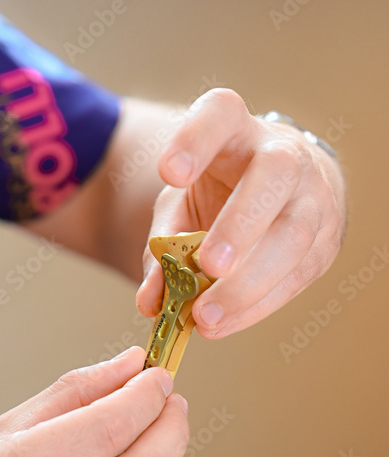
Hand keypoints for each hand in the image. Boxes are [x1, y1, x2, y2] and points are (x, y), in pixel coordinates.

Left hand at [136, 89, 345, 338]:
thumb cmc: (220, 195)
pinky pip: (296, 277)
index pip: (220, 114)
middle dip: (241, 223)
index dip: (195, 139)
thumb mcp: (181, 206)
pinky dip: (257, 306)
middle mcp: (284, 154)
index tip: (169, 172)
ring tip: (206, 316)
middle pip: (274, 176)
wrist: (280, 196)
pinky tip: (226, 322)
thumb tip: (150, 301)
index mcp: (236, 130)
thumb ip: (161, 247)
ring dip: (248, 284)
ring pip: (293, 236)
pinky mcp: (325, 241)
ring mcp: (314, 196)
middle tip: (209, 266)